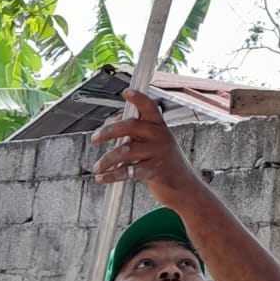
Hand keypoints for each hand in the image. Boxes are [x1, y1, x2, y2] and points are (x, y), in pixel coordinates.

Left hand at [91, 88, 198, 205]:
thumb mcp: (156, 142)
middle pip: (132, 126)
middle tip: (94, 139)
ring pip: (126, 151)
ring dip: (107, 160)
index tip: (126, 92)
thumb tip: (115, 120)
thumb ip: (137, 131)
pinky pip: (128, 172)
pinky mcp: (155, 172)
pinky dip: (112, 175)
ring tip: (97, 167)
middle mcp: (161, 137)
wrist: (185, 188)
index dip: (139, 98)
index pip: (149, 108)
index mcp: (160, 127)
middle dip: (109, 131)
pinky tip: (103, 178)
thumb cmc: (165, 162)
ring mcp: (159, 154)